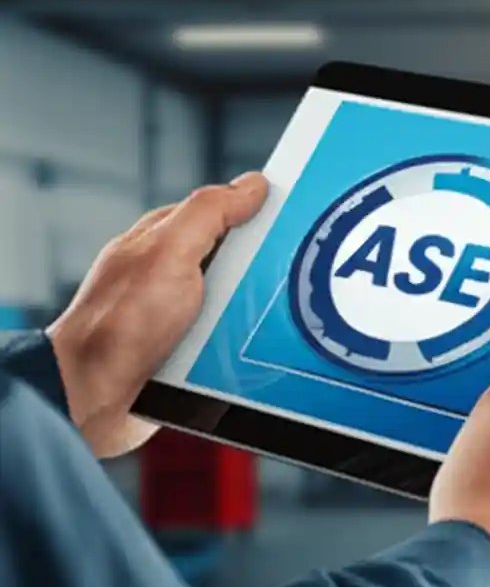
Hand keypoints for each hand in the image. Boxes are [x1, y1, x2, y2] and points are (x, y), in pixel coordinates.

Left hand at [46, 172, 268, 457]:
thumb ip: (209, 213)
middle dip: (267, 272)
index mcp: (165, 241)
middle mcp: (174, 276)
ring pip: (245, 305)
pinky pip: (239, 342)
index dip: (261, 215)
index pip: (226, 214)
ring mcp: (185, 317)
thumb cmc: (117, 326)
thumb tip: (251, 185)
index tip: (298, 221)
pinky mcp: (195, 355)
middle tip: (290, 280)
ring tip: (271, 323)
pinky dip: (251, 348)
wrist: (94, 401)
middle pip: (243, 262)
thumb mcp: (169, 252)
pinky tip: (259, 352)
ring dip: (260, 316)